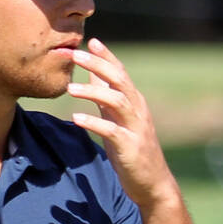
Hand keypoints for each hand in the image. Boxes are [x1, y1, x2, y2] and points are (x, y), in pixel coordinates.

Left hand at [68, 37, 177, 207]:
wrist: (152, 184)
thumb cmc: (132, 150)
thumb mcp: (117, 120)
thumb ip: (106, 98)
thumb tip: (93, 75)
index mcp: (135, 102)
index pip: (121, 72)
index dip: (107, 55)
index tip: (90, 40)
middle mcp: (138, 110)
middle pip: (120, 79)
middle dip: (98, 64)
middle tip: (75, 54)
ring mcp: (136, 128)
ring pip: (117, 101)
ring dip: (93, 92)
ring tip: (70, 88)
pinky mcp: (130, 147)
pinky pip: (112, 131)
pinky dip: (94, 122)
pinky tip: (76, 118)